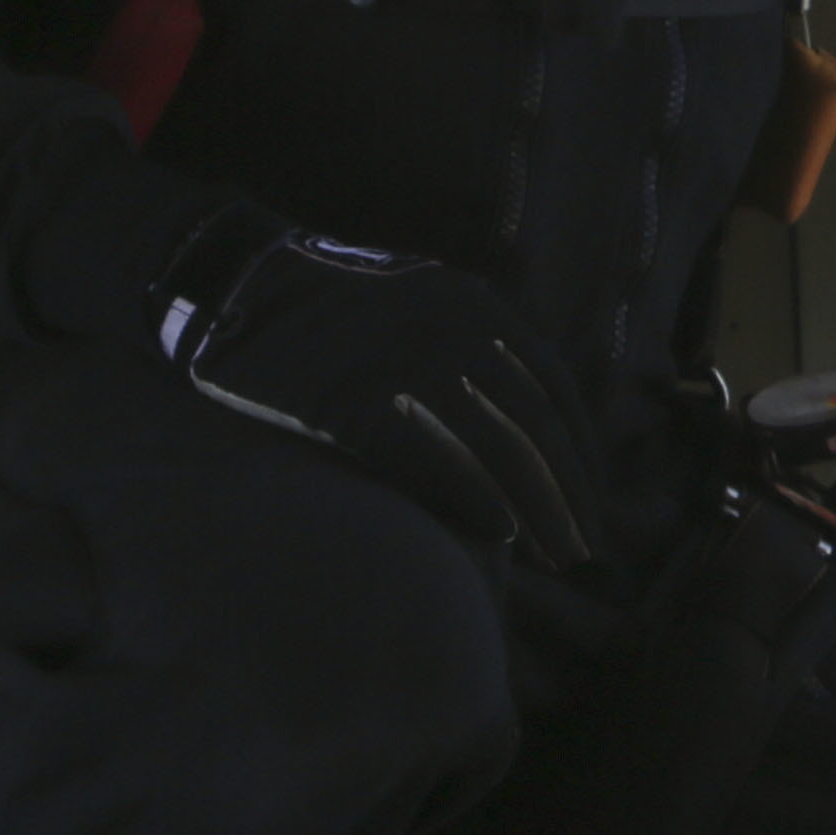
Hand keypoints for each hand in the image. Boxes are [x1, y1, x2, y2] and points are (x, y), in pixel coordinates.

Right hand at [162, 226, 608, 574]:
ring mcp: (404, 363)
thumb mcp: (422, 302)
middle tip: (584, 548)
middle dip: (568, 491)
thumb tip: (521, 424)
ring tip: (554, 553)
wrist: (240, 281)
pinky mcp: (352, 398)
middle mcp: (454, 329)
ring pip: (495, 445)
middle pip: (534, 424)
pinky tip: (496, 532)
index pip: (554, 387)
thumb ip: (473, 347)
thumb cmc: (332, 308)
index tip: (594, 500)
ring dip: (535, 505)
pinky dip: (468, 495)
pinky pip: (426, 457)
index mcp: (476, 306)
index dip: (581, 450)